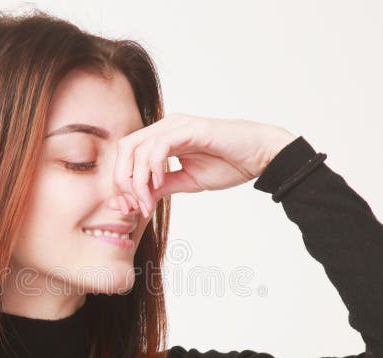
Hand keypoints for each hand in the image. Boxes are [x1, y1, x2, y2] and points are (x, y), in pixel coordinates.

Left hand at [108, 113, 297, 216]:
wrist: (260, 156)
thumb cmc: (229, 164)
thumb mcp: (187, 181)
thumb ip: (162, 186)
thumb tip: (139, 198)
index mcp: (163, 138)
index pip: (127, 155)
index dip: (122, 182)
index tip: (130, 208)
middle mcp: (166, 128)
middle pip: (125, 149)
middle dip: (122, 180)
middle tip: (134, 206)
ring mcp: (177, 125)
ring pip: (137, 148)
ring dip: (138, 180)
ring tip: (148, 202)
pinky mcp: (190, 128)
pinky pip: (159, 146)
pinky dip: (153, 167)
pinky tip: (161, 183)